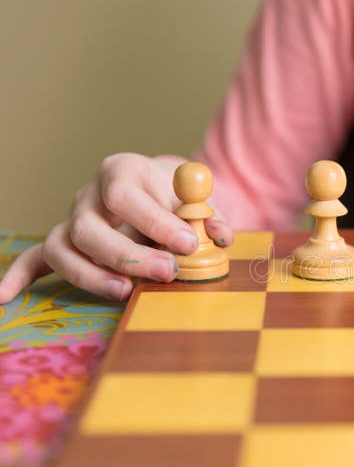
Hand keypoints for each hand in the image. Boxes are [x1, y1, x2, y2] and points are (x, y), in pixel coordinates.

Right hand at [0, 153, 233, 302]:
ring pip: (64, 246)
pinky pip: (36, 258)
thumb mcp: (198, 199)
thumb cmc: (177, 195)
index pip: (126, 197)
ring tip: (126, 292)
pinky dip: (21, 275)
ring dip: (91, 274)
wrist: (161, 190)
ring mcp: (73, 219)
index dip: (155, 222)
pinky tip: (5, 295)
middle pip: (90, 228)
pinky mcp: (66, 242)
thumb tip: (220, 237)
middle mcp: (89, 195)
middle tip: (168, 272)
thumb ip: (209, 217)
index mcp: (121, 171)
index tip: (188, 244)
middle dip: (129, 255)